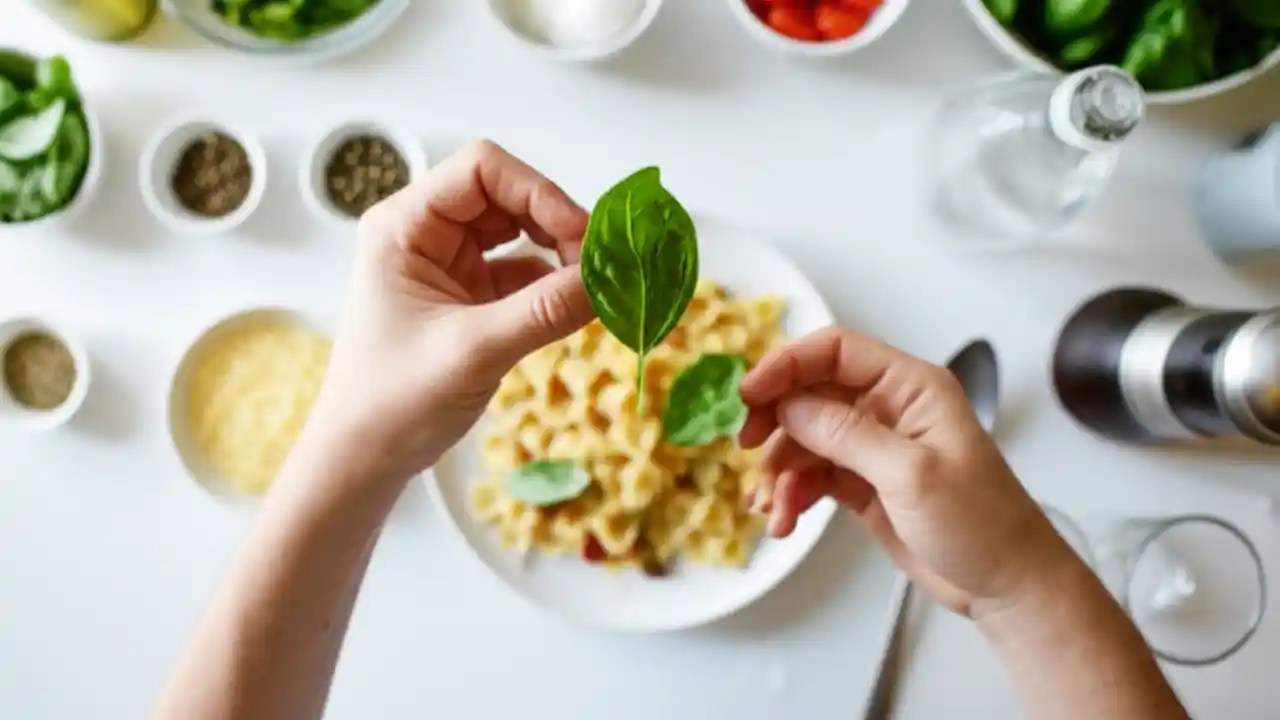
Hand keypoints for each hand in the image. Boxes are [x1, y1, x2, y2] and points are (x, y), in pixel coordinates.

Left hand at [307, 140, 595, 485]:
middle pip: (505, 195)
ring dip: (556, 253)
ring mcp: (446, 265)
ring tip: (589, 287)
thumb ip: (545, 311)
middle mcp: (423, 233)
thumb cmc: (393, 401)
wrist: (362, 459)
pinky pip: (520, 273)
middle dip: (554, 223)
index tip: (579, 235)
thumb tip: (610, 280)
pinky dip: (551, 285)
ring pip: (518, 232)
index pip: (481, 169)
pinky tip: (574, 307)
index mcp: (404, 226)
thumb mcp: (475, 350)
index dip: (537, 191)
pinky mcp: (467, 298)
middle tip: (596, 264)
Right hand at [739, 327, 1079, 618]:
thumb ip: (846, 434)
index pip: (836, 351)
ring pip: (805, 438)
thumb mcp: (910, 474)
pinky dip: (792, 494)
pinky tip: (783, 520)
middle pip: (811, 392)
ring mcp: (874, 446)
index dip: (787, 365)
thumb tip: (790, 405)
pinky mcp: (864, 482)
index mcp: (911, 387)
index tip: (749, 395)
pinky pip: (812, 474)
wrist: (1006, 585)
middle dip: (775, 420)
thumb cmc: (982, 524)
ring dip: (779, 470)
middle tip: (746, 446)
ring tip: (772, 507)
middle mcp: (889, 408)